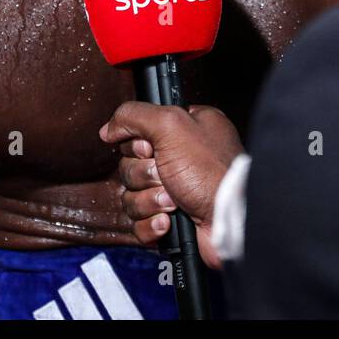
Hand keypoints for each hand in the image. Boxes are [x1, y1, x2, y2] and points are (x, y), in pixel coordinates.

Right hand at [100, 103, 243, 267]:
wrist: (229, 219)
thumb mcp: (172, 125)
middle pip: (130, 165)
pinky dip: (152, 223)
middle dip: (144, 175)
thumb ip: (135, 115)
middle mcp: (179, 158)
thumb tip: (109, 128)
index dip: (138, 144)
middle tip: (165, 176)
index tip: (149, 148)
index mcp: (184, 131)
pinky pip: (139, 222)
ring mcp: (174, 191)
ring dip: (149, 200)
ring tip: (174, 202)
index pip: (138, 133)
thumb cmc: (210, 171)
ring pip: (132, 195)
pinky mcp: (170, 220)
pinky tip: (170, 221)